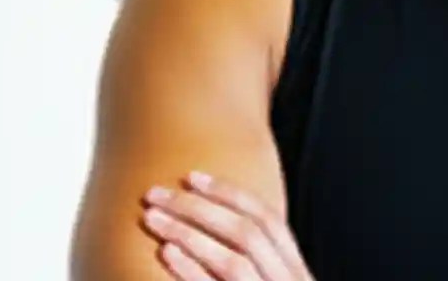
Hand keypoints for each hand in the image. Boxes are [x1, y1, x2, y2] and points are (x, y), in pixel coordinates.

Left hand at [140, 171, 312, 279]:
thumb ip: (261, 261)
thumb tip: (220, 223)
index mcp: (295, 269)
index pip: (268, 219)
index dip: (230, 194)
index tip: (192, 177)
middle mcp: (288, 280)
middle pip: (246, 233)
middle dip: (199, 208)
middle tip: (156, 194)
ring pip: (232, 261)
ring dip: (189, 235)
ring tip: (153, 218)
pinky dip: (192, 270)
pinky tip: (167, 254)